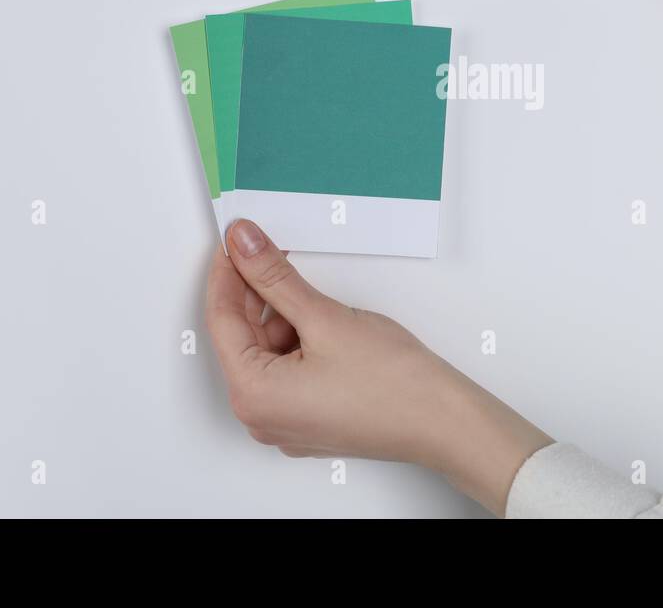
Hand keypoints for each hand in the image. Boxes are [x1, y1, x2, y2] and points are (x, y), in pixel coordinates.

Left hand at [205, 219, 551, 514]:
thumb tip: (243, 245)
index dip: (228, 272)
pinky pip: (287, 371)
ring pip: (268, 352)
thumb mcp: (324, 317)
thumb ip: (275, 278)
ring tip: (314, 293)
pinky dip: (298, 340)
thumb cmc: (392, 383)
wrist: (441, 420)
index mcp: (253, 396)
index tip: (236, 239)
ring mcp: (285, 423)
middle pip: (243, 338)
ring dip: (283, 316)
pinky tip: (321, 319)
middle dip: (257, 292)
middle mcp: (261, 417)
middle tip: (270, 251)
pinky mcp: (309, 420)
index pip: (221, 319)